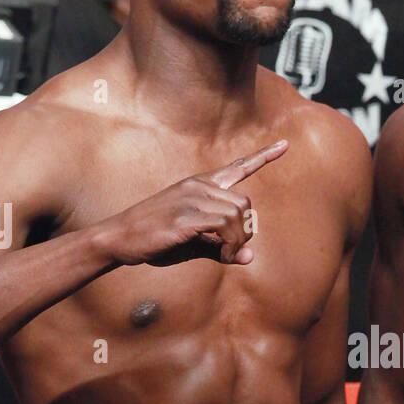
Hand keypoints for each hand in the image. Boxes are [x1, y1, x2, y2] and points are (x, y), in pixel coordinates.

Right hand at [100, 139, 286, 266]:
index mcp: (200, 185)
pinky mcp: (185, 216)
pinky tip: (222, 256)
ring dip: (238, 241)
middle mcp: (198, 186)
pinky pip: (225, 227)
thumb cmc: (154, 239)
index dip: (263, 156)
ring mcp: (191, 198)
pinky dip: (230, 245)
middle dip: (246, 231)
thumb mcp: (192, 243)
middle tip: (230, 250)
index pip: (237, 167)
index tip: (285, 145)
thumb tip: (249, 257)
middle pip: (245, 203)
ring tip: (224, 255)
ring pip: (238, 214)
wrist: (118, 238)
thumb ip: (222, 248)